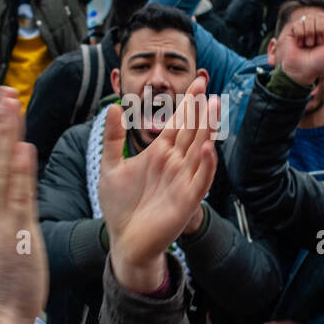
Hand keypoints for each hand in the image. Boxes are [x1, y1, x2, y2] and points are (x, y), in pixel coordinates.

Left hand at [99, 74, 218, 291]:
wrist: (125, 242)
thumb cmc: (120, 207)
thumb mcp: (110, 167)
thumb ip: (113, 138)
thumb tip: (115, 108)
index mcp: (159, 153)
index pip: (178, 123)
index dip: (188, 103)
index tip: (199, 81)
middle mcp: (175, 163)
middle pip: (192, 131)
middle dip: (200, 109)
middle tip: (206, 84)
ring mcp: (183, 180)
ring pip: (200, 150)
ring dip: (208, 129)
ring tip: (213, 106)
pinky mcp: (187, 201)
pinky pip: (201, 180)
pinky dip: (206, 165)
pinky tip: (207, 148)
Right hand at [277, 9, 323, 86]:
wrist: (303, 70)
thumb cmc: (320, 63)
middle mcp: (317, 28)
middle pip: (320, 15)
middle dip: (320, 28)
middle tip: (319, 42)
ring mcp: (305, 29)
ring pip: (308, 18)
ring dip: (310, 33)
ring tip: (309, 45)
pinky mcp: (294, 31)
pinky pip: (298, 24)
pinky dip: (300, 34)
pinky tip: (300, 44)